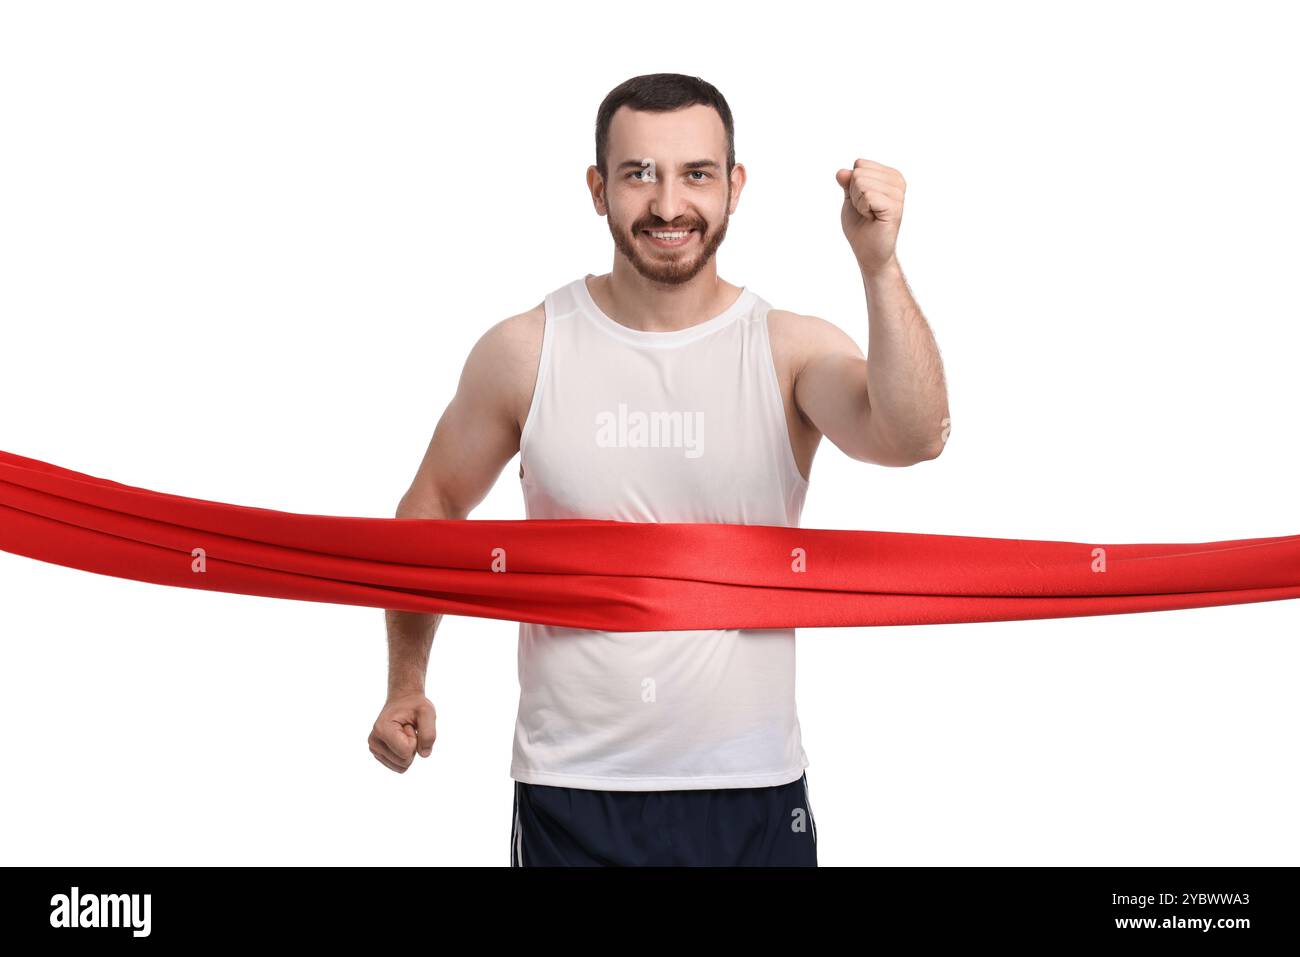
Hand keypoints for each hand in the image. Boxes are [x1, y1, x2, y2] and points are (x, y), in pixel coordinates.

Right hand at [368, 692, 436, 772]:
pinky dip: (405, 755)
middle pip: (404, 761)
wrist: (403, 700)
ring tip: (404, 733)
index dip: (415, 739)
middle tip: (408, 728)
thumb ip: (429, 733)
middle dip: (413, 746)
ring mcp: (374, 750)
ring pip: (402, 767)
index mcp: (382, 729)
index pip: (406, 751)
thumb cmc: (415, 706)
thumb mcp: (427, 712)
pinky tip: (401, 739)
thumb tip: (424, 755)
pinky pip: (399, 767)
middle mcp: (374, 741)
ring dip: (409, 751)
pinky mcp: (378, 755)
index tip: (410, 725)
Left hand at [835, 158, 905, 274]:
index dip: (852, 185)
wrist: (868, 252)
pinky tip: (872, 218)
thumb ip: (847, 182)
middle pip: (859, 172)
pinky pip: (867, 195)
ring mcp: (898, 193)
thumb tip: (841, 171)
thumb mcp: (850, 199)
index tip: (863, 201)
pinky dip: (862, 209)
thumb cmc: (861, 226)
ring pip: (861, 182)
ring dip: (858, 203)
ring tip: (869, 215)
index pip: (859, 164)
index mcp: (890, 176)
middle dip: (854, 194)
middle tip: (865, 210)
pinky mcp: (895, 206)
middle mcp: (897, 181)